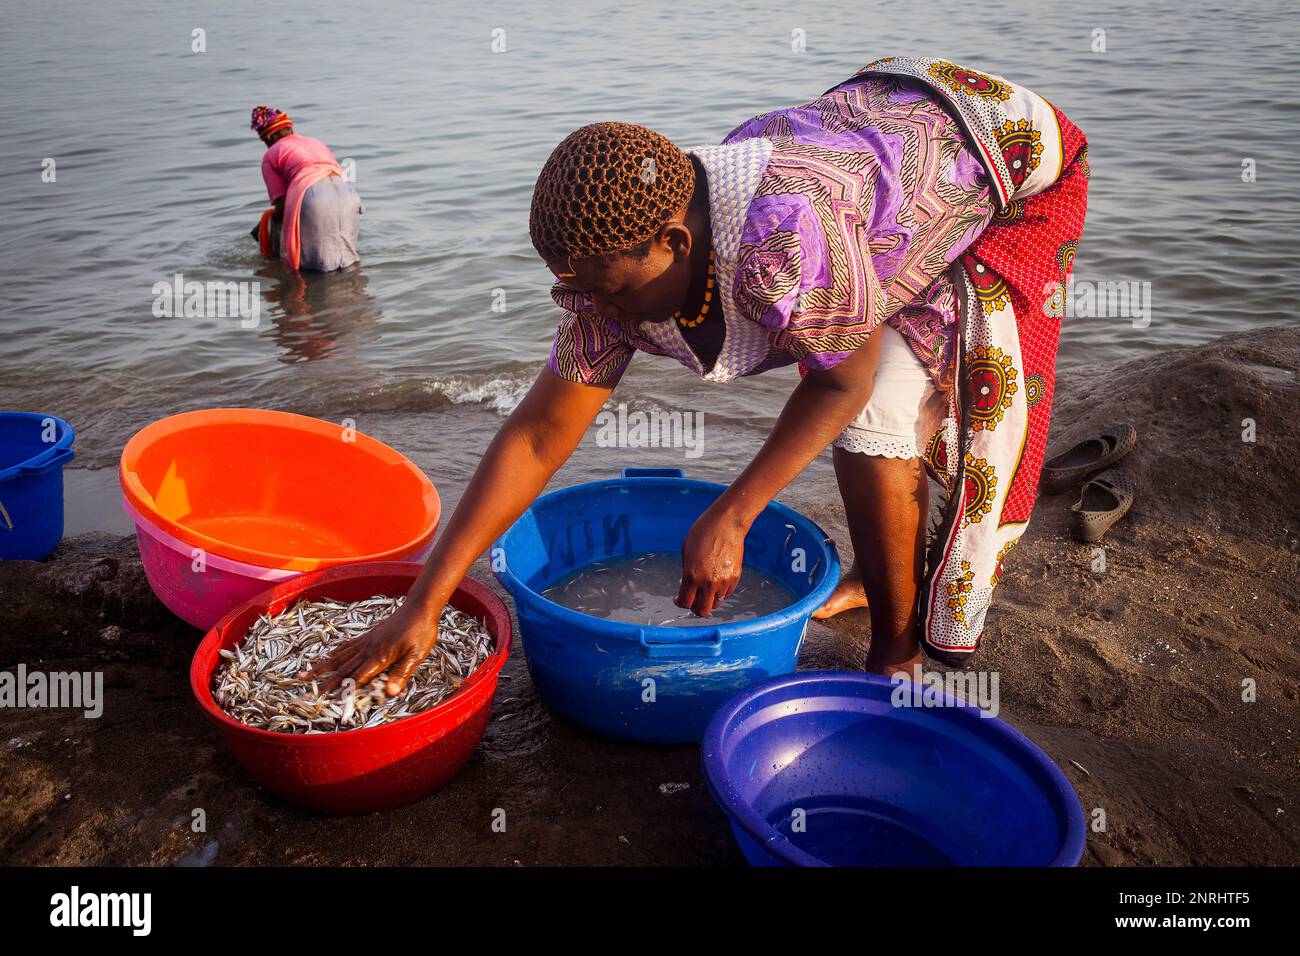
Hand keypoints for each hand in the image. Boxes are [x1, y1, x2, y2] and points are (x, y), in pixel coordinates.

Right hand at [311, 604, 438, 696]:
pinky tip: (328, 657)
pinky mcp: (368, 635)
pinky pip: (347, 646)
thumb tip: (390, 693)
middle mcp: (368, 649)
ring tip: (304, 675)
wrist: (419, 608)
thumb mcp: (416, 655)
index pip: (358, 679)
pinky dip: (335, 653)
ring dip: (321, 668)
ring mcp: (366, 641)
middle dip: (325, 683)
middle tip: (308, 695)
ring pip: (339, 657)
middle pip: (343, 670)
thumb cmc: (420, 632)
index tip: (329, 703)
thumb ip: (401, 674)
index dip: (344, 692)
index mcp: (379, 657)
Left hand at [676, 505, 749, 616]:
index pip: (685, 602)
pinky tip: (717, 579)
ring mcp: (723, 581)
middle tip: (693, 601)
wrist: (727, 523)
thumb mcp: (686, 551)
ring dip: (709, 599)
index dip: (680, 603)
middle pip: (702, 610)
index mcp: (692, 575)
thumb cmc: (703, 532)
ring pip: (716, 603)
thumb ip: (687, 571)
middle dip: (696, 608)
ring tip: (706, 588)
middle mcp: (708, 582)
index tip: (679, 599)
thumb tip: (688, 585)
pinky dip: (721, 591)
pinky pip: (727, 593)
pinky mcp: (735, 577)